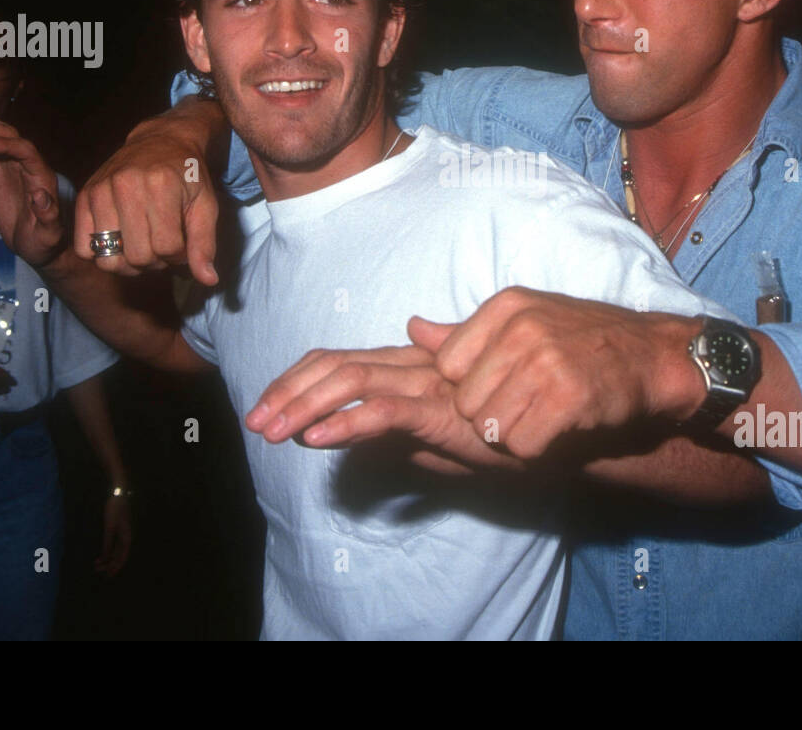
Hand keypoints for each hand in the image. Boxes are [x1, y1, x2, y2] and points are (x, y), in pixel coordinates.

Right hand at [0, 107, 65, 270]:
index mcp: (42, 176)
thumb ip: (48, 216)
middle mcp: (29, 165)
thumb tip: (41, 196)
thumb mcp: (49, 234)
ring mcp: (13, 165)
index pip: (25, 151)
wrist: (37, 244)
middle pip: (10, 136)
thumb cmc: (46, 241)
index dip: (5, 144)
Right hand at [74, 103, 221, 284]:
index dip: (179, 256)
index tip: (183, 243)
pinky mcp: (85, 196)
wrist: (162, 141)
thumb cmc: (188, 177)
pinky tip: (120, 241)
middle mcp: (126, 186)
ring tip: (143, 244)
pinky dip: (101, 254)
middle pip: (139, 257)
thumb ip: (205, 244)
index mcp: (161, 186)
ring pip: (109, 258)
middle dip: (157, 261)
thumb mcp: (206, 206)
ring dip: (130, 262)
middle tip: (164, 244)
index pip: (167, 248)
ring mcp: (101, 190)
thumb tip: (208, 281)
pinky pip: (84, 248)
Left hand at [95, 496, 131, 576]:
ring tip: (96, 564)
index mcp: (127, 538)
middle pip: (119, 555)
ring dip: (107, 558)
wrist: (117, 494)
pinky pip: (113, 545)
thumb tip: (105, 559)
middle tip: (98, 572)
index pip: (122, 557)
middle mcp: (126, 538)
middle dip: (109, 565)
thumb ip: (108, 544)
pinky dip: (107, 551)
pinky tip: (100, 554)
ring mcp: (121, 533)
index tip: (108, 576)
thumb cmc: (114, 510)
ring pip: (115, 551)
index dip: (116, 567)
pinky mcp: (117, 529)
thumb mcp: (109, 528)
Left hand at [244, 345, 521, 473]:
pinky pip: (388, 412)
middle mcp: (411, 363)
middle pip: (335, 365)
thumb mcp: (424, 434)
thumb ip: (384, 427)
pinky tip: (319, 438)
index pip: (337, 359)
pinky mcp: (442, 412)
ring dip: (305, 405)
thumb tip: (335, 429)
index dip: (294, 379)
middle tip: (254, 422)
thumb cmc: (487, 435)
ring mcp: (426, 384)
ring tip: (274, 431)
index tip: (264, 407)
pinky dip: (349, 422)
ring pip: (353, 381)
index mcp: (405, 363)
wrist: (546, 441)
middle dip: (287, 392)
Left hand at [410, 287, 705, 459]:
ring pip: (491, 427)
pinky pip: (522, 445)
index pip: (448, 366)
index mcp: (506, 307)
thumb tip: (413, 329)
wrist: (654, 357)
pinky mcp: (569, 397)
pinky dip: (538, 449)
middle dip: (491, 416)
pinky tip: (560, 429)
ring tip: (545, 416)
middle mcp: (522, 329)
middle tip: (528, 407)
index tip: (502, 385)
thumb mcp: (525, 320)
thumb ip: (465, 333)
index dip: (470, 387)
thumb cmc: (585, 340)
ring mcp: (546, 362)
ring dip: (516, 434)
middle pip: (467, 402)